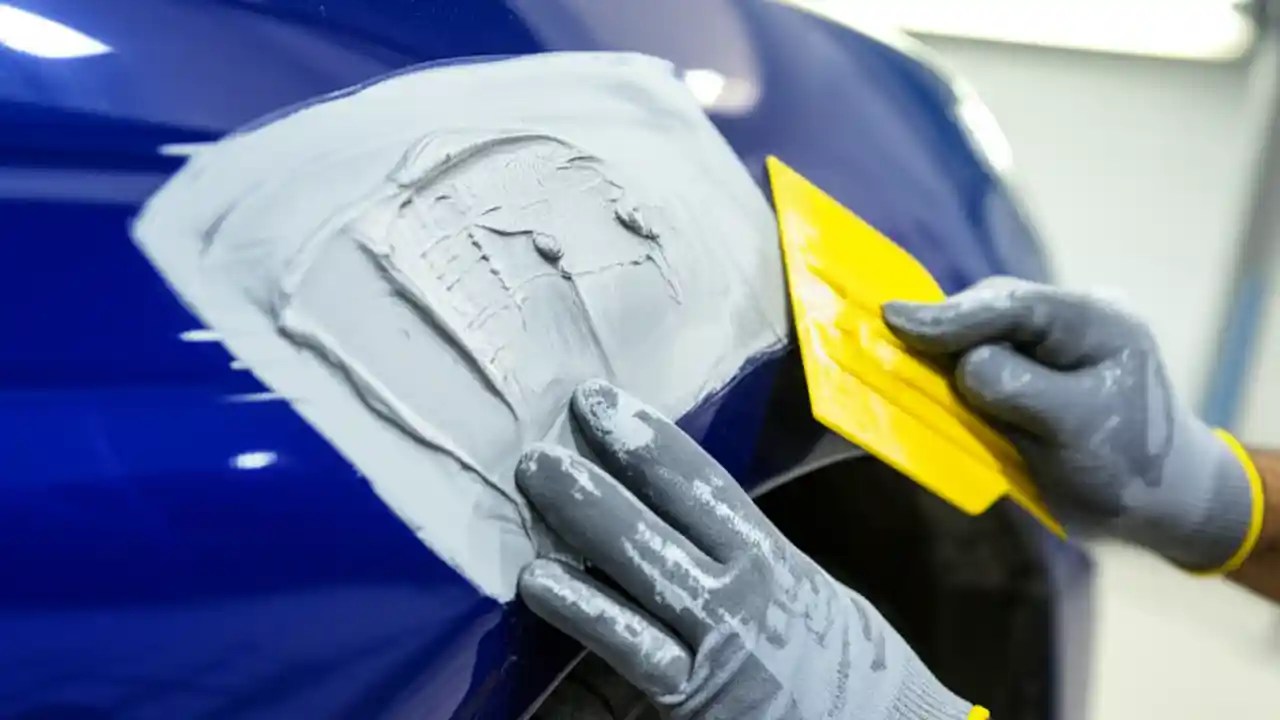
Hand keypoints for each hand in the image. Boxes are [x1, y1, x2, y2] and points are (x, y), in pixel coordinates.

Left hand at [516, 381, 977, 719]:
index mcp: (770, 554)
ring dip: (582, 518)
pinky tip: (540, 580)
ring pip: (640, 567)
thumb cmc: (840, 662)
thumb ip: (740, 551)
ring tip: (535, 480)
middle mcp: (743, 587)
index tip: (597, 400)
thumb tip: (673, 506)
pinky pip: (630, 647)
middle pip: (662, 512)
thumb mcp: (802, 588)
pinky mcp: (694, 695)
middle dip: (600, 468)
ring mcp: (717, 640)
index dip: (644, 436)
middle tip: (543, 439)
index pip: (699, 480)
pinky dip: (582, 610)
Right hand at [883, 277, 1257, 571]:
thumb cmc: (1129, 472)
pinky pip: (983, 356)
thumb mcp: (1075, 431)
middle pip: (990, 310)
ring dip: (941, 349)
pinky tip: (919, 376)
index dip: (952, 314)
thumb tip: (963, 365)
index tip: (894, 319)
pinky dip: (950, 369)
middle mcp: (1072, 318)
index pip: (1015, 306)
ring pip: (980, 331)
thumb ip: (1018, 389)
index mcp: (1097, 322)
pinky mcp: (1033, 367)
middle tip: (884, 340)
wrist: (1163, 504)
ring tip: (894, 357)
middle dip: (942, 329)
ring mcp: (1052, 340)